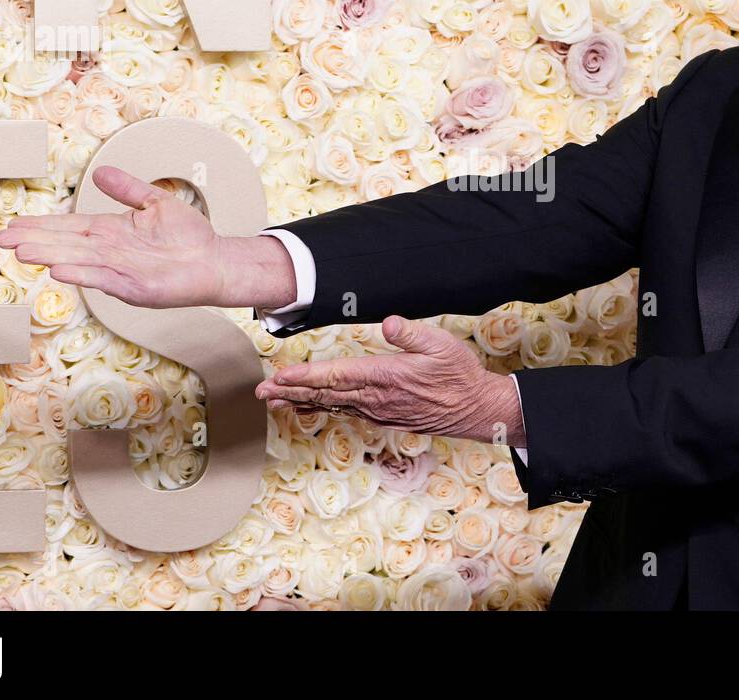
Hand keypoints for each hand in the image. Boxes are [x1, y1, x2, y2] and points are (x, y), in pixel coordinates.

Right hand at [0, 165, 296, 309]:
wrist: (217, 260)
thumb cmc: (190, 237)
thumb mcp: (156, 203)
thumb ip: (128, 189)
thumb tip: (100, 172)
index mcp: (112, 233)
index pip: (69, 227)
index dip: (41, 226)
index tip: (13, 225)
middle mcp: (111, 253)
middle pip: (66, 244)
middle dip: (35, 241)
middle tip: (3, 239)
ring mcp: (121, 271)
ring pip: (79, 261)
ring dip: (51, 256)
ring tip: (23, 252)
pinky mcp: (136, 287)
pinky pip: (105, 279)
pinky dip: (83, 275)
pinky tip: (59, 270)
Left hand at [256, 316, 526, 446]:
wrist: (475, 409)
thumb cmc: (459, 375)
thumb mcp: (442, 345)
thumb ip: (412, 333)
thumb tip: (387, 323)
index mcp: (387, 378)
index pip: (338, 376)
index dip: (307, 377)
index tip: (281, 376)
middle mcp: (377, 399)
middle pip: (326, 394)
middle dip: (292, 392)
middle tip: (262, 392)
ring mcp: (379, 411)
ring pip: (332, 405)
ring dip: (301, 401)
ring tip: (275, 400)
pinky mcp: (383, 416)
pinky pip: (345, 411)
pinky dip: (322, 408)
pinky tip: (310, 406)